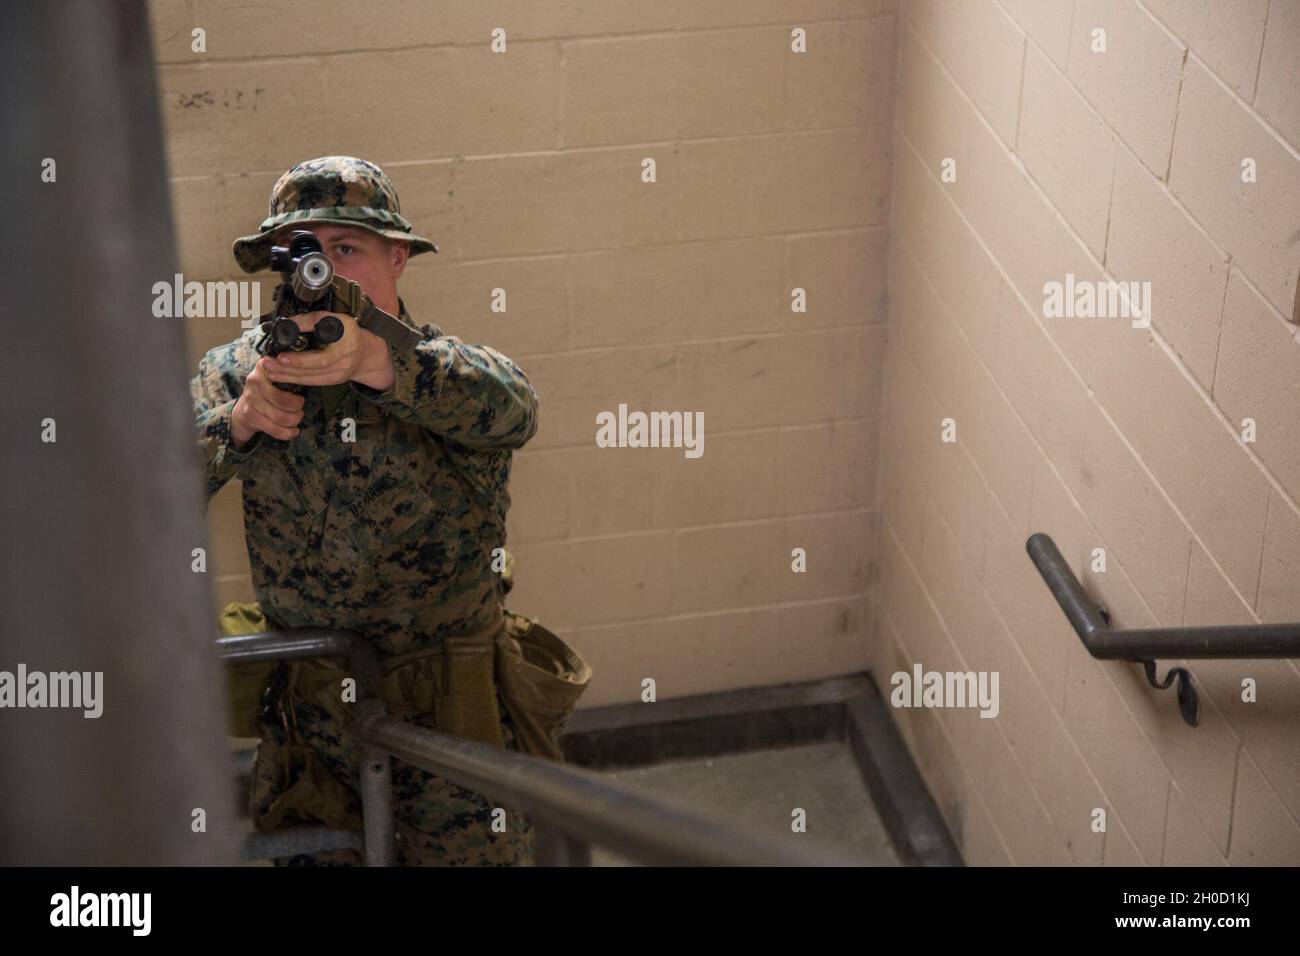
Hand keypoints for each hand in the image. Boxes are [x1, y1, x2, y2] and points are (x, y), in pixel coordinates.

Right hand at [230, 355, 304, 446]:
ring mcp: (250, 398)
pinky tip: (293, 431)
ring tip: (297, 418)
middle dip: (297, 409)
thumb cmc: (270, 390)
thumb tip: (315, 372)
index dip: (297, 390)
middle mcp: (255, 380)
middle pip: (283, 401)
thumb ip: (291, 373)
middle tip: (300, 410)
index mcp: (265, 366)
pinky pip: (273, 429)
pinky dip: (287, 433)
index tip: (301, 399)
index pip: (286, 377)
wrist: (244, 407)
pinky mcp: (249, 414)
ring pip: (280, 417)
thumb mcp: (278, 377)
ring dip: (293, 421)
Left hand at [261, 311, 394, 390]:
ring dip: (287, 375)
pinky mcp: (333, 381)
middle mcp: (343, 360)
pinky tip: (279, 376)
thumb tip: (287, 323)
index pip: (323, 355)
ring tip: (268, 369)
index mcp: (344, 343)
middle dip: (289, 367)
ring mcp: (339, 374)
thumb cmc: (349, 333)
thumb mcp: (335, 318)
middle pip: (314, 368)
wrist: (366, 353)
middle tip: (268, 363)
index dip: (302, 359)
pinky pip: (311, 382)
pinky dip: (293, 379)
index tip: (282, 355)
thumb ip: (311, 320)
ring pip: (310, 377)